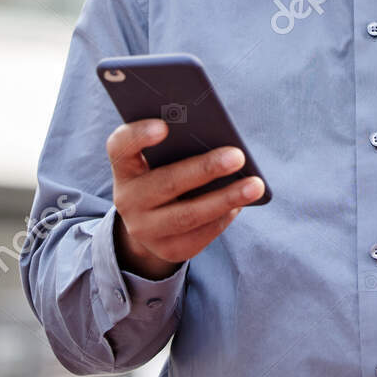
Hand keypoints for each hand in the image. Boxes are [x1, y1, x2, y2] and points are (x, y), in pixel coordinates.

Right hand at [107, 119, 264, 278]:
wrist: (152, 223)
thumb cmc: (165, 174)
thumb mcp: (162, 159)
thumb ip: (179, 145)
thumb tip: (221, 140)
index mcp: (125, 167)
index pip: (120, 147)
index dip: (138, 136)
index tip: (164, 126)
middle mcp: (127, 199)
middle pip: (167, 183)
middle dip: (205, 169)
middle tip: (238, 156)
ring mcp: (145, 229)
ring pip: (188, 215)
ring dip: (226, 198)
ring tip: (255, 185)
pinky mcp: (168, 250)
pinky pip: (201, 235)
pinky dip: (223, 217)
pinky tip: (241, 204)